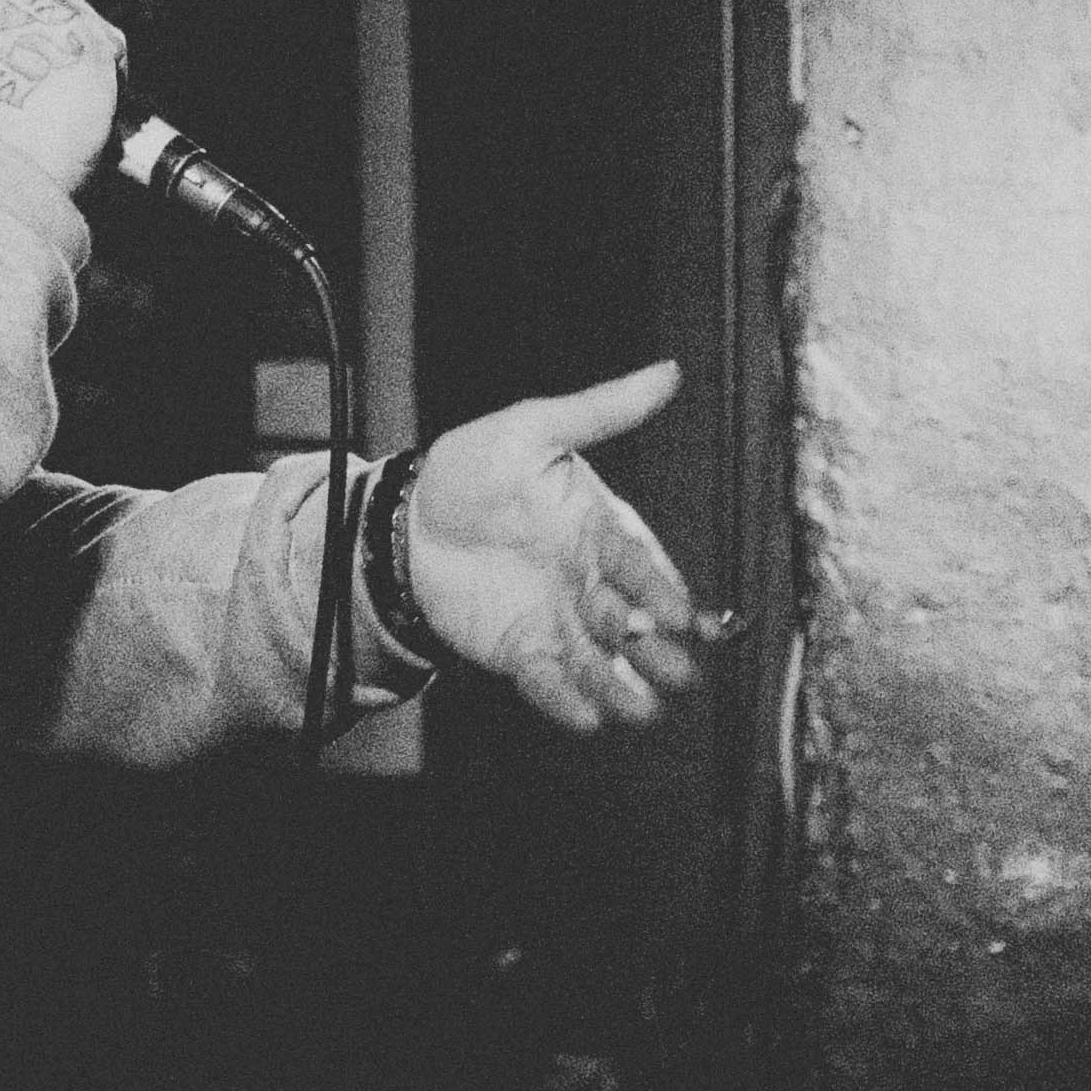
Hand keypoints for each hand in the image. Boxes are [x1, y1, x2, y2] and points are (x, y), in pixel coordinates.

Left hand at [406, 361, 718, 731]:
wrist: (407, 516)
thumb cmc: (474, 468)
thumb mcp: (535, 429)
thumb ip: (602, 410)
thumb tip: (668, 372)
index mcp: (599, 531)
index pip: (642, 565)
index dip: (662, 591)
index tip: (682, 614)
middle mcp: (586, 580)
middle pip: (630, 621)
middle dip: (656, 649)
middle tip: (678, 673)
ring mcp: (554, 617)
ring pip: (599, 658)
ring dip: (622, 685)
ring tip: (642, 710)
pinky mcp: (518, 646)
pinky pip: (549, 678)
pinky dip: (567, 699)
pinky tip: (586, 718)